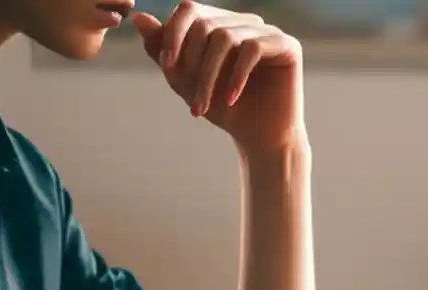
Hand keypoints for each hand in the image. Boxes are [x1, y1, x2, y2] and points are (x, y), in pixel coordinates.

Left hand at [130, 2, 306, 154]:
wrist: (261, 139)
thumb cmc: (225, 109)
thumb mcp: (185, 80)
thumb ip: (163, 49)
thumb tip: (139, 17)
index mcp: (223, 23)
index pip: (190, 9)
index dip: (174, 33)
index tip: (167, 65)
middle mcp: (246, 21)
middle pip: (206, 25)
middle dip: (192, 65)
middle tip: (191, 102)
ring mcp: (268, 31)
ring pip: (225, 38)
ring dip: (209, 76)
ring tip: (204, 107)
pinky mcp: (288, 45)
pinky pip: (252, 49)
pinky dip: (236, 76)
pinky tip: (232, 99)